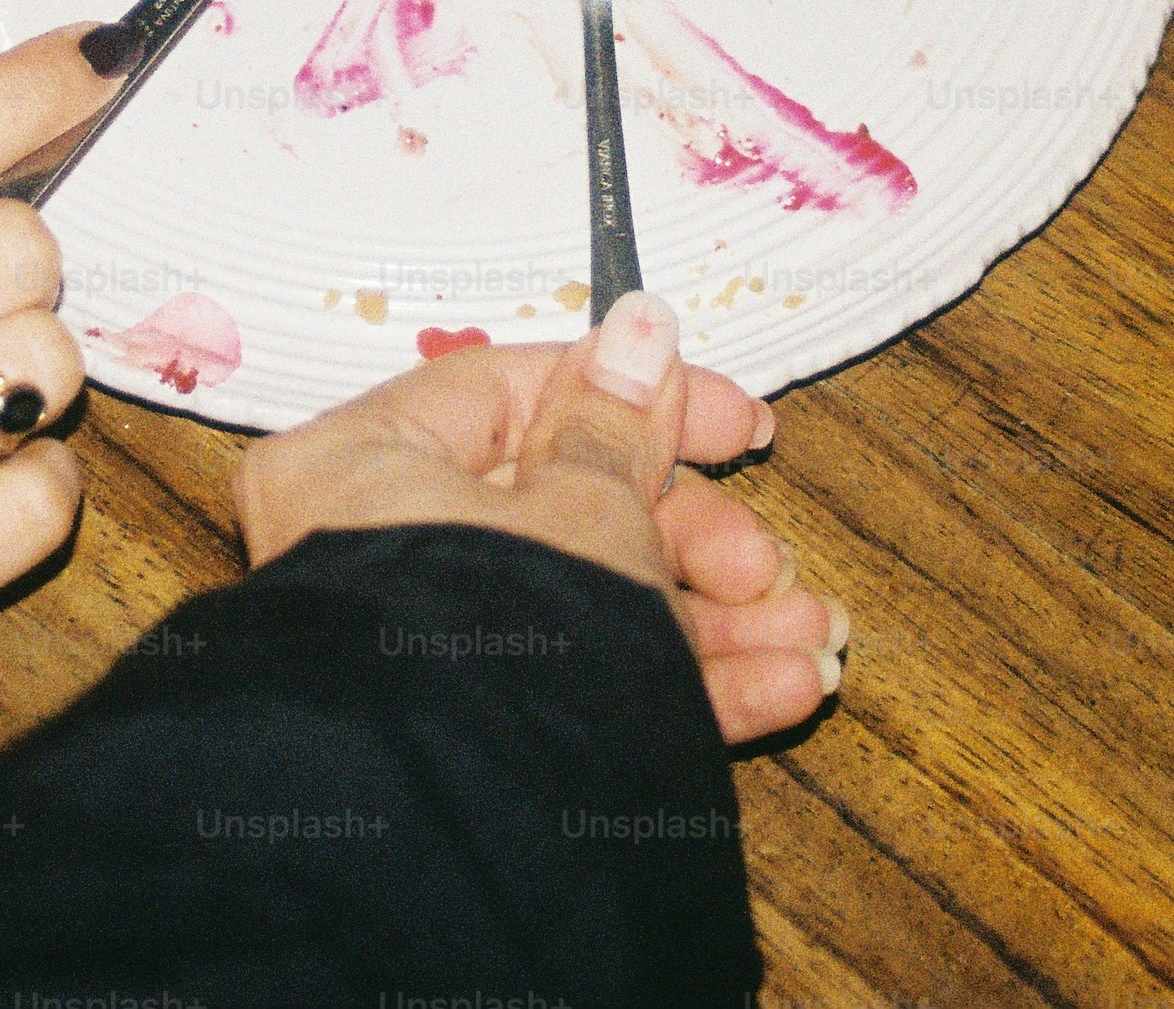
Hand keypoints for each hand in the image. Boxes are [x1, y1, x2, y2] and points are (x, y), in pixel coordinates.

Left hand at [236, 290, 845, 741]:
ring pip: (588, 606)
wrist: (455, 842)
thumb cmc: (496, 640)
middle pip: (565, 507)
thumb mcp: (586, 510)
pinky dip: (678, 681)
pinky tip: (786, 686)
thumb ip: (622, 426)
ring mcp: (426, 651)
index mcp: (362, 466)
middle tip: (771, 565)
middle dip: (699, 541)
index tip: (743, 427)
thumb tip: (642, 331)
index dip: (641, 401)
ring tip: (811, 637)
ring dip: (715, 621)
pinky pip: (579, 682)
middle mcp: (377, 555)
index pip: (513, 395)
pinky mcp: (472, 731)